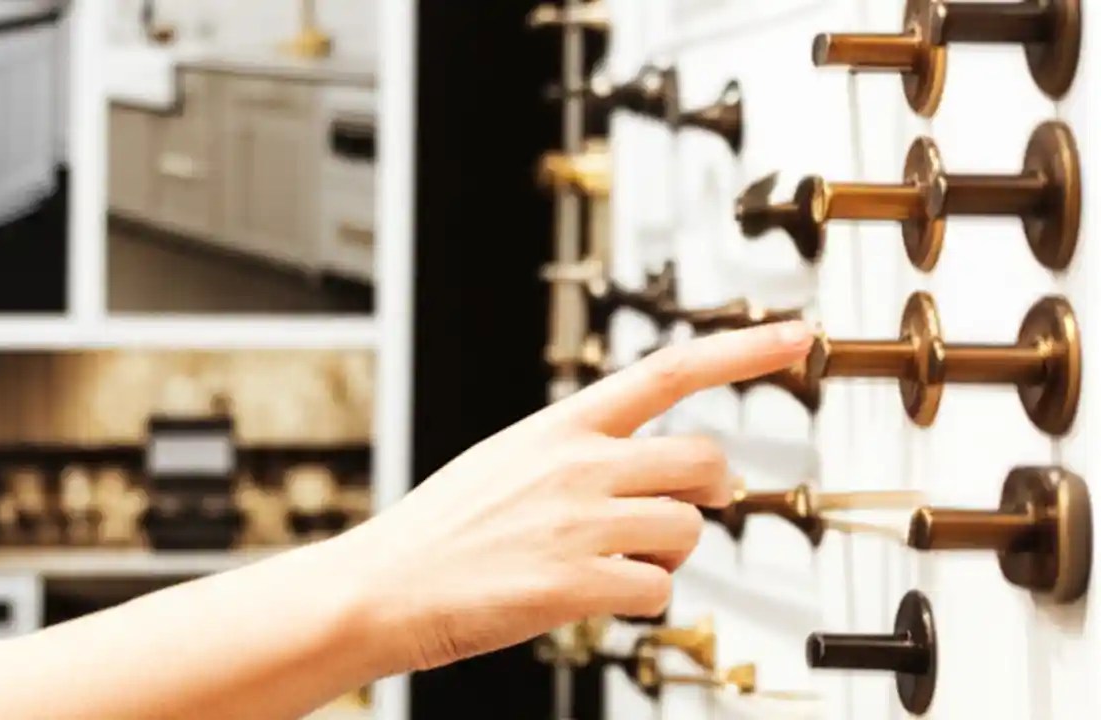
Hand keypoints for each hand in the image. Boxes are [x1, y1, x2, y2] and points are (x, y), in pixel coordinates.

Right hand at [334, 321, 814, 671]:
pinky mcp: (577, 583)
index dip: (742, 350)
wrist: (382, 587)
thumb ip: (576, 451)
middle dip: (708, 490)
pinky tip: (598, 595)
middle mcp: (579, 465)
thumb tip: (640, 463)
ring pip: (691, 529)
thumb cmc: (439, 529)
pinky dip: (641, 598)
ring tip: (619, 562)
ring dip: (670, 552)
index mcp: (560, 426)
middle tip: (683, 508)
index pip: (668, 370)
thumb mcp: (505, 459)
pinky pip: (658, 589)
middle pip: (703, 460)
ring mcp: (580, 523)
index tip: (796, 335)